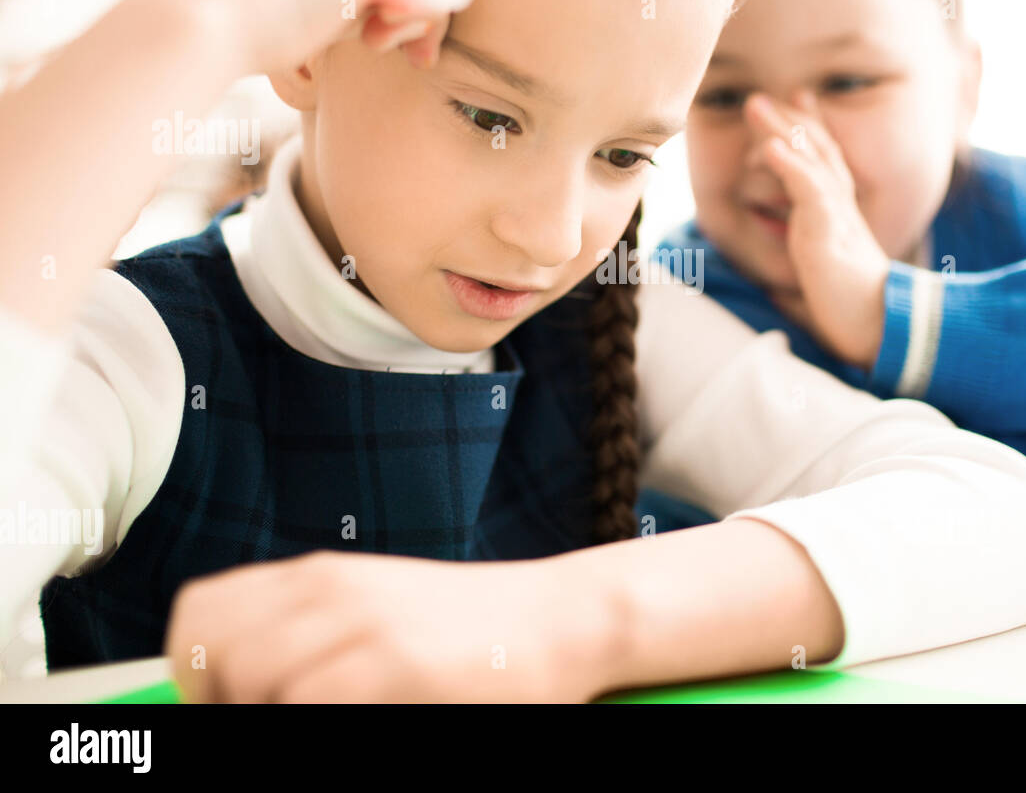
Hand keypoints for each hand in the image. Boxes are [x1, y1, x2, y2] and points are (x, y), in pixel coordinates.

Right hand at [162, 0, 475, 74]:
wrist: (220, 14)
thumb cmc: (260, 24)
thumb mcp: (325, 1)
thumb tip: (420, 11)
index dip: (419, 9)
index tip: (410, 54)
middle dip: (429, 17)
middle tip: (411, 58)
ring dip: (423, 21)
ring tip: (374, 40)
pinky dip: (425, 18)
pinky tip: (375, 31)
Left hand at [164, 550, 610, 702]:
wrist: (559, 618)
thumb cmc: (470, 628)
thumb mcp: (376, 608)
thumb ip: (308, 629)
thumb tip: (233, 681)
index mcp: (317, 576)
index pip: (198, 614)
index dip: (196, 669)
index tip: (228, 700)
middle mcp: (329, 590)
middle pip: (210, 654)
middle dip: (225, 700)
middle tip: (273, 716)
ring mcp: (363, 625)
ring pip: (250, 682)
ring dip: (270, 712)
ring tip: (324, 716)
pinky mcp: (397, 665)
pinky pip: (305, 705)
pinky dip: (312, 719)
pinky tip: (360, 715)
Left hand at [745, 90, 888, 368]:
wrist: (880, 331)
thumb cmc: (853, 319)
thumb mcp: (820, 295)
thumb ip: (799, 287)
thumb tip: (777, 295)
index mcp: (838, 221)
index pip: (823, 168)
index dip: (808, 137)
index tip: (793, 109)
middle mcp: (841, 211)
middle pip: (817, 153)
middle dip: (790, 122)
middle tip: (762, 98)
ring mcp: (837, 217)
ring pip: (811, 161)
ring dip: (783, 130)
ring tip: (756, 105)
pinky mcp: (830, 231)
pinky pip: (809, 189)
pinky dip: (790, 164)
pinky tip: (771, 146)